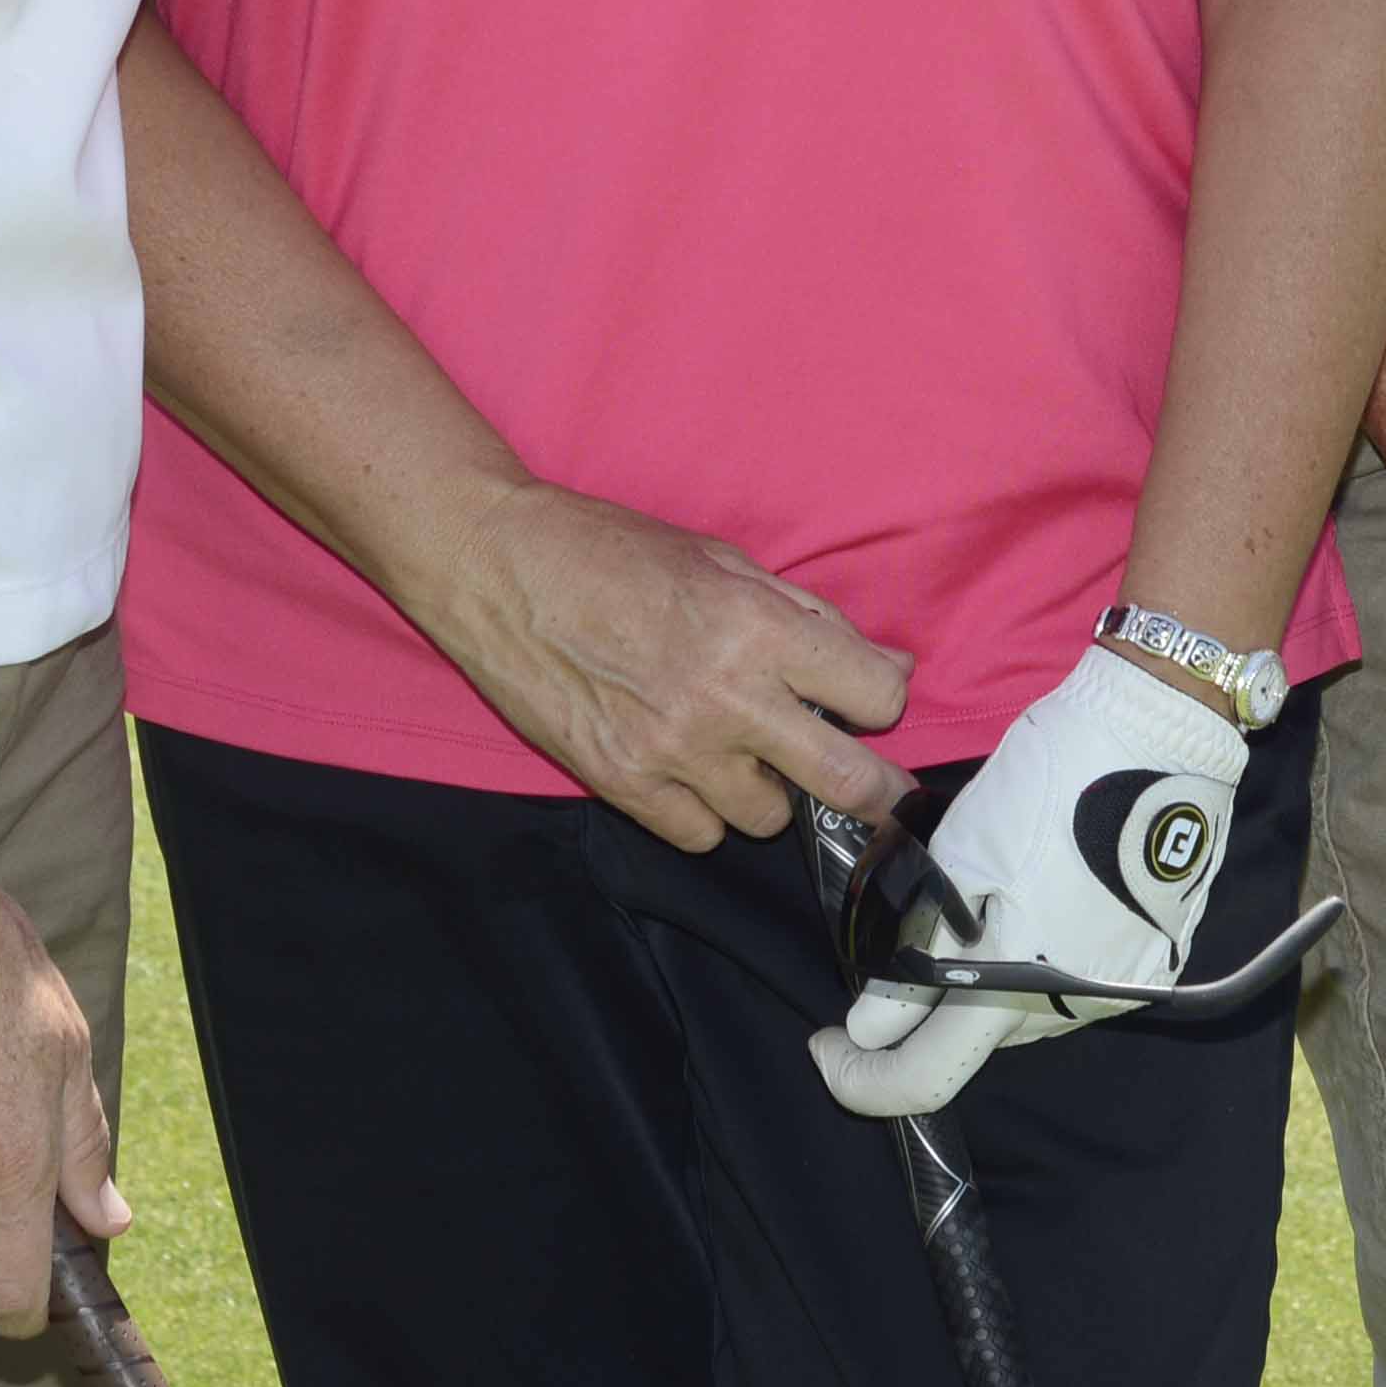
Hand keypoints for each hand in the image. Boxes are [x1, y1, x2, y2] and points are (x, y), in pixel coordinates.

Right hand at [419, 480, 916, 850]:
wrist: (498, 567)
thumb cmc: (612, 551)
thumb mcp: (722, 560)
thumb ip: (808, 618)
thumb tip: (887, 666)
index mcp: (758, 629)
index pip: (876, 696)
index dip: (882, 698)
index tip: (870, 699)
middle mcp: (726, 699)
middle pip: (847, 781)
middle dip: (877, 791)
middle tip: (885, 794)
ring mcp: (672, 751)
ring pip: (769, 818)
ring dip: (769, 789)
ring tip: (743, 750)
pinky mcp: (621, 784)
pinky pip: (699, 835)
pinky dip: (705, 811)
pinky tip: (691, 771)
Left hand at [811, 642, 1256, 1120]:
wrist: (1162, 731)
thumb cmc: (1050, 785)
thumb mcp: (960, 858)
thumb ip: (913, 955)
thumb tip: (871, 1027)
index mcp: (1018, 985)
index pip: (924, 1077)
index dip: (863, 1076)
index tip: (828, 1044)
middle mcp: (1075, 1008)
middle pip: (975, 1039)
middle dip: (927, 1009)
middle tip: (906, 936)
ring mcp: (1123, 987)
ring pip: (1022, 1008)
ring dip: (985, 980)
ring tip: (984, 898)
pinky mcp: (1154, 958)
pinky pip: (1070, 982)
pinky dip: (1036, 958)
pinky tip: (1036, 895)